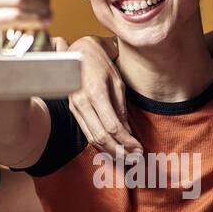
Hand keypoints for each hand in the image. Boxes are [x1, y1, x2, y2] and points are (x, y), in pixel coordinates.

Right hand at [68, 35, 141, 154]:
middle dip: (119, 151)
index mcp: (96, 93)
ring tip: (126, 158)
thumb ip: (121, 109)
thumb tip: (128, 133)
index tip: (139, 148)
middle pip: (101, 137)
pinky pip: (87, 133)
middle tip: (134, 158)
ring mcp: (75, 108)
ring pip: (92, 138)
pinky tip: (113, 149)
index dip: (127, 141)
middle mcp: (82, 103)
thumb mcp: (117, 83)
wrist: (80, 53)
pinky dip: (100, 144)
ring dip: (110, 152)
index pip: (112, 126)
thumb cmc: (102, 64)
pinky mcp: (73, 111)